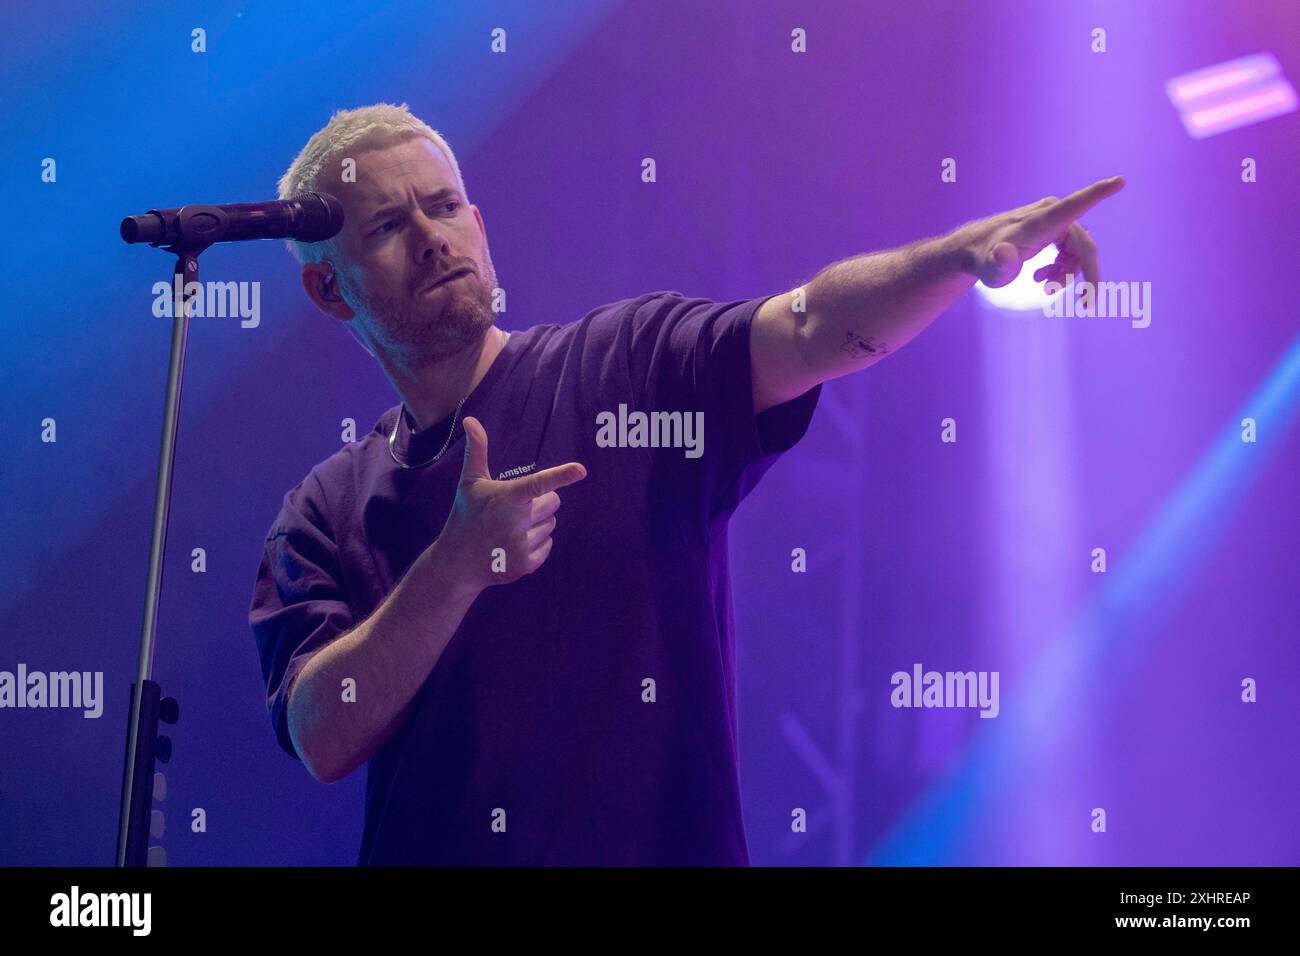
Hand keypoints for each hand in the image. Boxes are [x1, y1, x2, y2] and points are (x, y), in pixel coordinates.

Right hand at [435, 415, 586, 592]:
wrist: (456, 563)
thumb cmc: (465, 515)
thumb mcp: (469, 483)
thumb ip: (477, 450)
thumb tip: (471, 419)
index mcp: (505, 498)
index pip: (536, 484)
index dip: (560, 476)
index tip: (581, 470)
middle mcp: (515, 522)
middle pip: (553, 503)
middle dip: (540, 503)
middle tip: (515, 510)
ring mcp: (521, 545)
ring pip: (551, 524)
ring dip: (537, 524)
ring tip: (511, 529)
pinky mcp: (527, 564)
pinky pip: (549, 544)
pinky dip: (537, 543)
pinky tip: (514, 545)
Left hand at [961, 175, 1124, 288]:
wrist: (974, 250)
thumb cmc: (982, 259)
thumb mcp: (989, 268)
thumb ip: (997, 264)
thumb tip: (1004, 254)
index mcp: (1042, 219)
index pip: (1074, 204)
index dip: (1098, 193)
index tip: (1120, 181)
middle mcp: (1051, 214)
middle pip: (1084, 245)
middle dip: (1086, 274)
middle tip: (1087, 303)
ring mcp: (1054, 219)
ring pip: (1078, 249)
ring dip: (1067, 272)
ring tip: (1044, 286)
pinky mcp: (1053, 227)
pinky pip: (1071, 248)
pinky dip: (1062, 266)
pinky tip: (1043, 277)